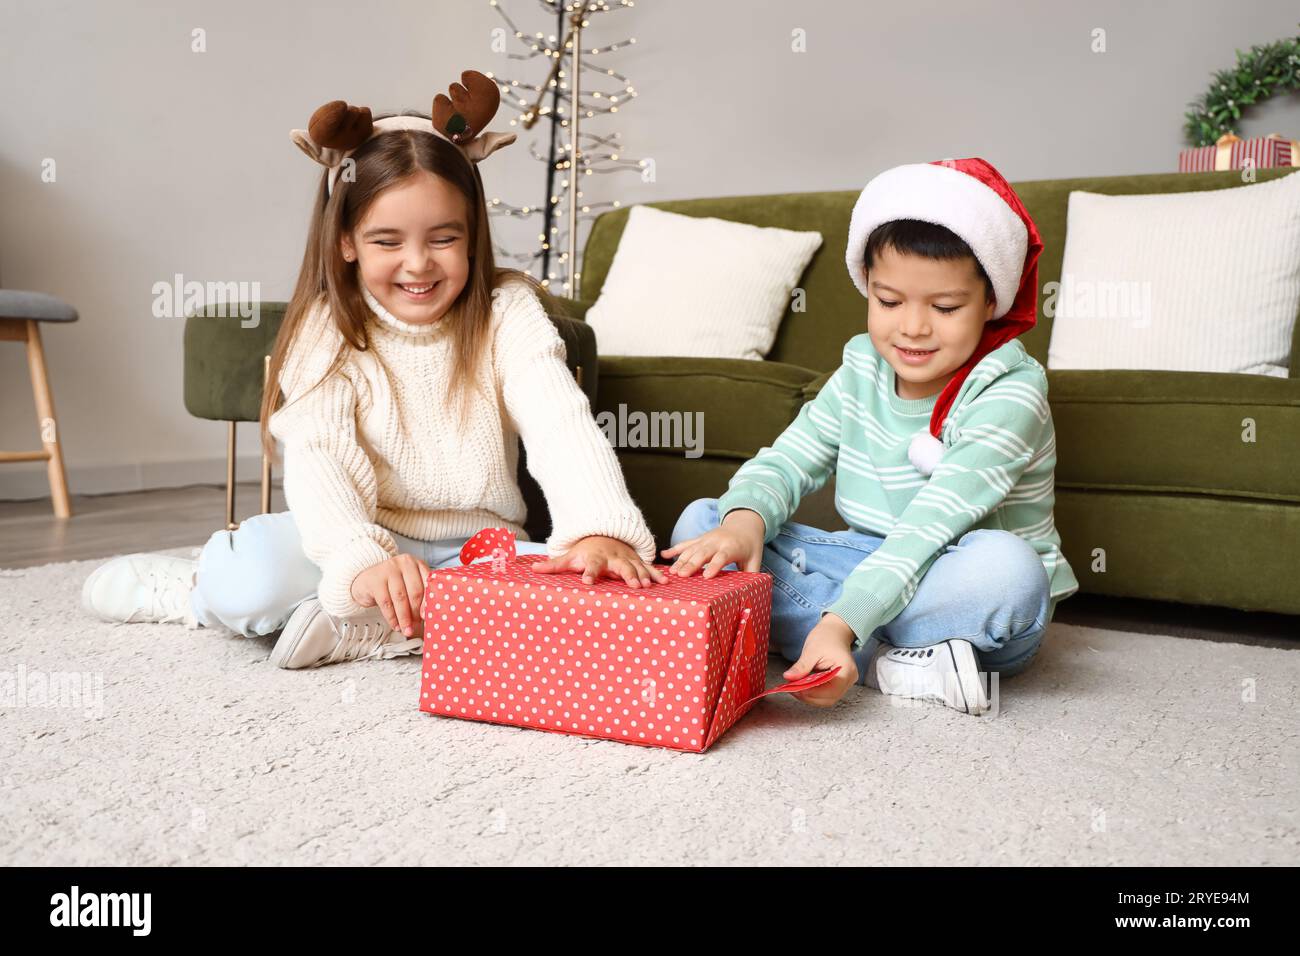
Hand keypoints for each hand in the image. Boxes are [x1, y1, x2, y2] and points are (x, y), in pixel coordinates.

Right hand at [349, 553, 431, 637]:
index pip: (427, 583)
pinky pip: (386, 602)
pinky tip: (395, 625)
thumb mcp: (409, 584)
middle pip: (414, 592)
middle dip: (416, 613)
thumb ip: (420, 594)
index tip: (429, 616)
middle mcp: (404, 563)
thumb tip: (428, 616)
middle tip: (416, 627)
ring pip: (400, 598)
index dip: (429, 601)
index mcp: (417, 564)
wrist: (366, 580)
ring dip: (404, 618)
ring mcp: (389, 569)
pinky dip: (392, 617)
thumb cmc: (393, 584)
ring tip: (406, 630)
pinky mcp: (375, 580)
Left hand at [532, 535, 668, 586]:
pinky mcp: (637, 561)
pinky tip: (666, 582)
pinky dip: (657, 574)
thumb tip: (532, 569)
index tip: (587, 582)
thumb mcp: (569, 556)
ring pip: (637, 567)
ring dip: (644, 576)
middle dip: (627, 575)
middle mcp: (613, 558)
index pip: (591, 566)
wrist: (604, 535)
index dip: (589, 574)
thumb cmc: (585, 551)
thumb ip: (553, 565)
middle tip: (633, 586)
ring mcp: (627, 559)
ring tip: (649, 586)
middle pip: (621, 567)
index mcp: (596, 558)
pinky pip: (649, 568)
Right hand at [660, 508, 764, 577]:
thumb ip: (752, 574)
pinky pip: (686, 543)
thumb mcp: (755, 559)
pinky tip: (663, 554)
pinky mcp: (700, 538)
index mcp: (732, 547)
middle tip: (682, 576)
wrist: (744, 523)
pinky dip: (674, 549)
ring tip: (672, 572)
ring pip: (692, 549)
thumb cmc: (750, 546)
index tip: (706, 576)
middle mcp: (717, 541)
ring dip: (681, 560)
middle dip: (692, 564)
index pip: (722, 556)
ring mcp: (707, 538)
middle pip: (703, 553)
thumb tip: (750, 593)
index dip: (714, 565)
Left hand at [784, 613, 859, 706]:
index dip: (812, 693)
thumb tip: (788, 678)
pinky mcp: (839, 683)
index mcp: (846, 670)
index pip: (830, 691)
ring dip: (810, 696)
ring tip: (795, 688)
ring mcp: (846, 682)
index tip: (795, 690)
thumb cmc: (826, 636)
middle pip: (829, 698)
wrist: (835, 630)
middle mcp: (849, 679)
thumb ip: (801, 666)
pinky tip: (803, 687)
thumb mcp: (811, 650)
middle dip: (809, 697)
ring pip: (827, 698)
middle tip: (792, 690)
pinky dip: (814, 692)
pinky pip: (827, 693)